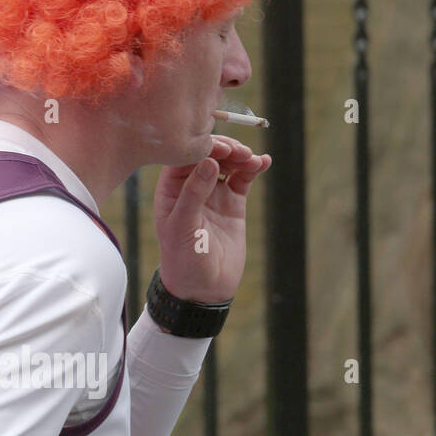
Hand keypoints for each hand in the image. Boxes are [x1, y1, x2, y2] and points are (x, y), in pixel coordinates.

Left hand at [153, 136, 270, 303]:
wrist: (204, 288)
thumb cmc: (184, 260)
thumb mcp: (183, 228)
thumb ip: (193, 194)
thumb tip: (209, 162)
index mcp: (171, 189)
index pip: (185, 156)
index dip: (204, 147)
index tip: (222, 148)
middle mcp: (191, 186)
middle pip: (209, 154)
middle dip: (226, 149)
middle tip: (242, 153)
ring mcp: (214, 192)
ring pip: (228, 163)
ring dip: (241, 156)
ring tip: (253, 160)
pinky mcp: (233, 202)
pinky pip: (243, 178)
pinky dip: (253, 168)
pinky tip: (264, 163)